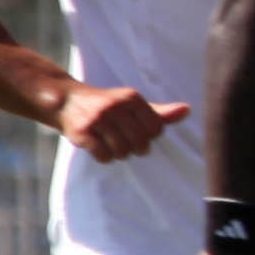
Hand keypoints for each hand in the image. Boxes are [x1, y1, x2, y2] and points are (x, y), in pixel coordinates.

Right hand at [58, 83, 188, 161]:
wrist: (67, 100)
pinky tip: (98, 147)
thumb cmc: (107, 105)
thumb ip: (160, 112)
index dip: (149, 136)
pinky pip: (104, 156)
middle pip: (141, 143)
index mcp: (132, 98)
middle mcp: (116, 106)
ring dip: (119, 153)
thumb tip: (187, 110)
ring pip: (123, 152)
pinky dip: (104, 157)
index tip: (138, 132)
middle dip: (135, 148)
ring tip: (110, 143)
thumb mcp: (133, 104)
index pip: (156, 129)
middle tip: (124, 140)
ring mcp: (98, 119)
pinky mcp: (82, 132)